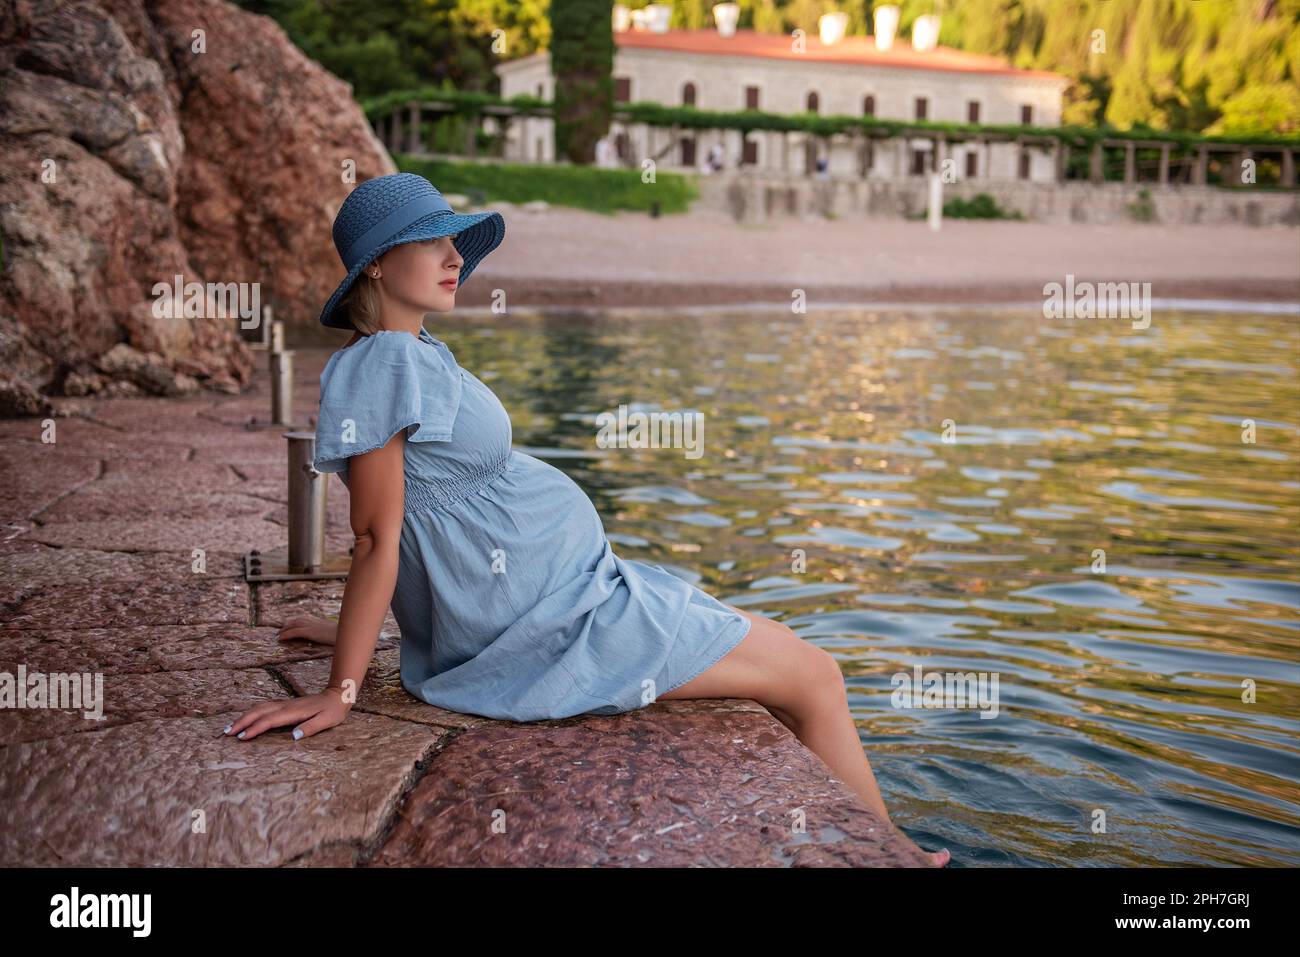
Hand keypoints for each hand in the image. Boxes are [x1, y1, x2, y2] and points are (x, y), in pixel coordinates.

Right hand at [224, 688, 350, 741]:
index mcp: (293, 712)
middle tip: (226, 733)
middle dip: (241, 722)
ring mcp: (284, 704)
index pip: (270, 720)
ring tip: (230, 727)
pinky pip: (263, 708)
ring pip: (259, 708)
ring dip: (244, 717)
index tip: (242, 738)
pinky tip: (245, 720)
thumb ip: (311, 727)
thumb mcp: (327, 721)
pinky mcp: (284, 705)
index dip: (255, 729)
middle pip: (259, 712)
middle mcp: (285, 706)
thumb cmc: (332, 710)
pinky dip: (251, 713)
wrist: (337, 695)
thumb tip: (294, 736)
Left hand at [276, 615, 337, 645]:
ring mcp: (312, 626)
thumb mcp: (335, 633)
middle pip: (298, 620)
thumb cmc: (343, 635)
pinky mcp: (310, 632)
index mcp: (320, 622)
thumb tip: (330, 637)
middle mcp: (315, 622)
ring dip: (285, 629)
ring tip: (279, 634)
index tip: (290, 625)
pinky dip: (286, 634)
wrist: (347, 634)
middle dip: (288, 624)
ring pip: (294, 625)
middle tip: (281, 630)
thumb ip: (329, 633)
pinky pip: (295, 632)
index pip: (305, 619)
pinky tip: (280, 638)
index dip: (297, 622)